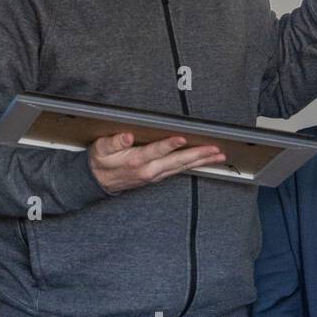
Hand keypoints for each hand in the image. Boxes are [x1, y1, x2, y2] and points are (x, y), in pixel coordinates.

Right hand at [88, 130, 226, 193]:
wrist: (98, 181)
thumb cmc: (101, 162)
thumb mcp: (101, 149)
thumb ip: (114, 142)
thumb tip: (127, 136)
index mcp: (136, 161)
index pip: (156, 151)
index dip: (169, 144)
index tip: (182, 138)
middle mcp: (149, 170)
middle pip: (177, 161)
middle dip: (197, 155)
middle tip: (214, 150)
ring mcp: (155, 175)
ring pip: (182, 167)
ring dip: (201, 161)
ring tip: (217, 155)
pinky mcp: (158, 176)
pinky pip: (179, 171)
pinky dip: (194, 165)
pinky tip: (204, 161)